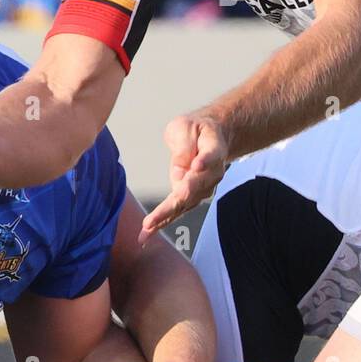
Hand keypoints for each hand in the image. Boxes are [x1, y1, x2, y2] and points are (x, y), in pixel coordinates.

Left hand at [140, 112, 228, 242]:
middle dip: (173, 204)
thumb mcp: (186, 126)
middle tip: (156, 215)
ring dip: (164, 218)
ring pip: (183, 205)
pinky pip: (176, 210)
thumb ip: (184, 145)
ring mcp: (204, 188)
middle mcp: (212, 173)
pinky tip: (146, 235)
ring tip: (146, 230)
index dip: (204, 161)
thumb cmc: (197, 131)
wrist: (212, 138)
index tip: (196, 165)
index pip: (210, 156)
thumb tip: (182, 170)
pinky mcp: (192, 196)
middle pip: (193, 189)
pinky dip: (161, 223)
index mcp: (214, 149)